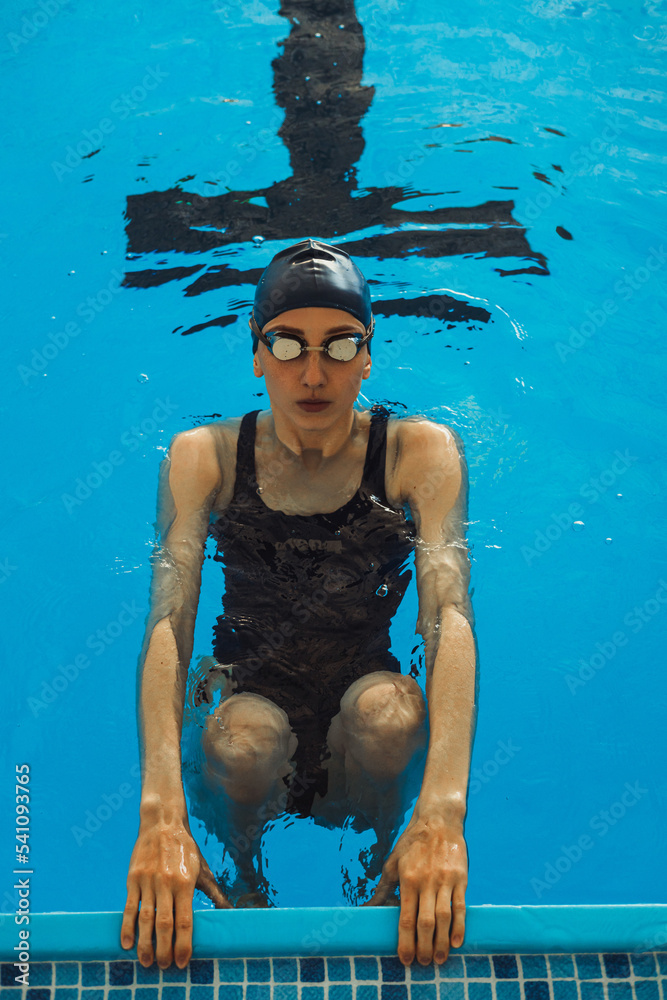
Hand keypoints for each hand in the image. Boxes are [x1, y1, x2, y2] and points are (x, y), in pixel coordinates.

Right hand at [121, 818, 230, 968]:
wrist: (162, 823)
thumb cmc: (186, 849)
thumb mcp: (203, 869)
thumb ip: (215, 893)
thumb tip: (230, 913)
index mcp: (185, 882)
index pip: (185, 920)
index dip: (184, 943)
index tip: (183, 961)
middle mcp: (166, 883)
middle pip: (164, 923)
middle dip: (164, 949)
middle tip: (164, 967)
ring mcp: (148, 881)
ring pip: (145, 918)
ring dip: (145, 943)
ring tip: (146, 962)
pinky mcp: (133, 879)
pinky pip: (129, 907)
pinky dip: (127, 926)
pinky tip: (128, 943)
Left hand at [364, 805, 466, 965]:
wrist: (439, 820)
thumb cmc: (412, 842)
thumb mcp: (392, 863)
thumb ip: (382, 889)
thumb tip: (366, 909)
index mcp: (407, 878)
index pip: (406, 917)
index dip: (405, 941)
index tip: (404, 959)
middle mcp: (427, 881)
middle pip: (425, 922)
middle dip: (423, 947)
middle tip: (422, 963)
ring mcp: (445, 880)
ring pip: (443, 918)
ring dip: (442, 942)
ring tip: (439, 959)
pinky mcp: (461, 878)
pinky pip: (460, 906)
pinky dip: (459, 925)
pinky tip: (457, 941)